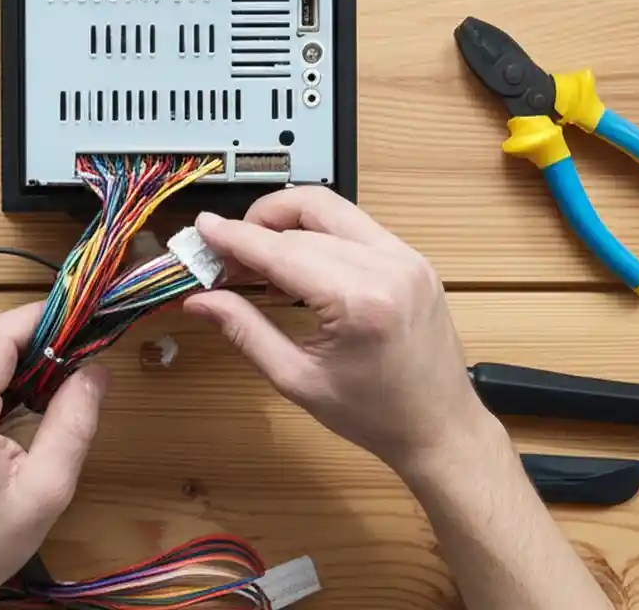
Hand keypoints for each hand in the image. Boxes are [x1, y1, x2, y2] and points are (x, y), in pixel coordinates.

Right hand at [183, 187, 490, 472]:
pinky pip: (354, 225)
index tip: (201, 230)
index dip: (235, 237)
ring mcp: (407, 257)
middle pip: (305, 214)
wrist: (441, 429)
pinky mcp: (413, 258)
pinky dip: (317, 232)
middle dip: (256, 228)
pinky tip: (296, 265)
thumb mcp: (297, 380)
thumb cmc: (374, 416)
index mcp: (360, 301)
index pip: (282, 250)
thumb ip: (244, 330)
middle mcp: (389, 266)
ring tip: (258, 260)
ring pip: (331, 208)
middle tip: (225, 258)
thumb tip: (198, 300)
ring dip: (286, 222)